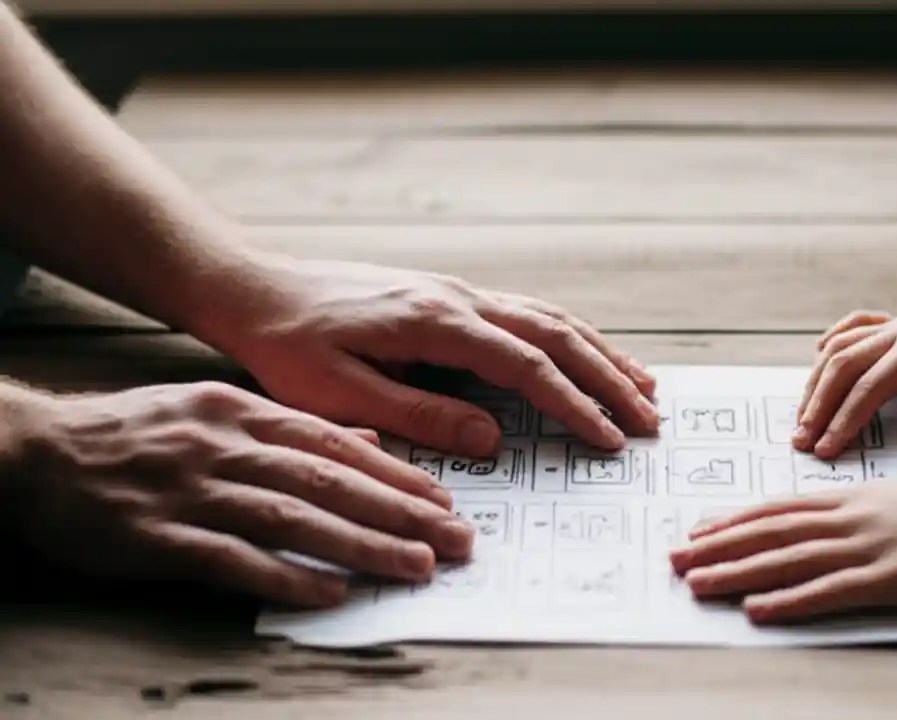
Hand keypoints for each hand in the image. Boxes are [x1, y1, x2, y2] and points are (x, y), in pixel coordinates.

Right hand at [1, 382, 472, 607]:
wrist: (36, 449)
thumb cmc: (136, 434)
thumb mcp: (216, 411)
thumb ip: (291, 429)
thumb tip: (368, 445)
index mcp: (243, 413)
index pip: (337, 445)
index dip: (397, 475)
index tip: (445, 500)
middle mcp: (228, 446)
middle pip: (330, 482)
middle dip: (401, 513)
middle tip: (457, 539)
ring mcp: (194, 490)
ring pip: (295, 519)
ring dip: (362, 544)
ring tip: (416, 566)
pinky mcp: (159, 535)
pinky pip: (233, 560)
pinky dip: (285, 578)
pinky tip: (330, 594)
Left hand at [203, 255, 657, 456]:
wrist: (255, 290)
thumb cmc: (287, 347)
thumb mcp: (339, 392)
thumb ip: (420, 413)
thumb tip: (493, 437)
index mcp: (435, 322)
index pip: (526, 366)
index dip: (574, 404)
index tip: (611, 438)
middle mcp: (458, 298)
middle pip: (556, 334)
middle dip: (609, 378)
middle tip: (652, 418)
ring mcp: (458, 291)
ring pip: (550, 317)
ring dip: (600, 352)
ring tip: (644, 384)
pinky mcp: (450, 296)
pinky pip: (527, 313)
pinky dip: (569, 335)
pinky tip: (585, 353)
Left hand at [668, 478, 896, 623]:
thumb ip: (861, 510)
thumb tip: (826, 523)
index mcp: (854, 496)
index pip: (779, 507)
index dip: (733, 520)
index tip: (697, 530)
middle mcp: (852, 517)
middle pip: (770, 532)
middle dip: (718, 546)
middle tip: (675, 559)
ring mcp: (869, 547)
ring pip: (787, 560)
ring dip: (737, 574)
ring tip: (697, 583)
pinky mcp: (891, 580)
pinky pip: (829, 592)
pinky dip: (789, 602)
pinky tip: (758, 612)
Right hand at [792, 289, 896, 460]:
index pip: (869, 388)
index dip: (844, 421)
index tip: (826, 451)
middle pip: (841, 366)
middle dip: (817, 405)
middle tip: (800, 441)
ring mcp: (894, 324)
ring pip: (839, 348)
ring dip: (816, 382)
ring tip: (801, 416)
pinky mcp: (896, 324)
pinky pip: (851, 328)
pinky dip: (831, 345)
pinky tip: (818, 362)